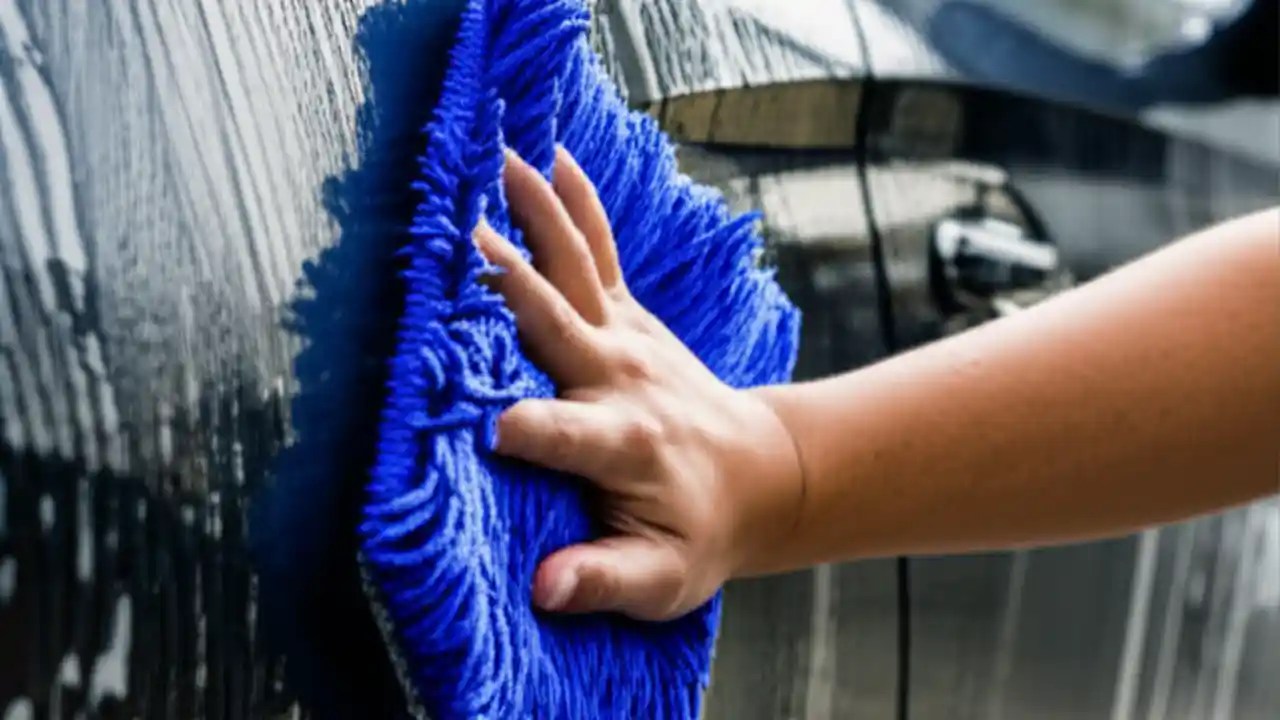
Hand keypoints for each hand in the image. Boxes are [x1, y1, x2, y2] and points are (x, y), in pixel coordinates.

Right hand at [477, 147, 803, 621]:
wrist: (760, 474)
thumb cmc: (700, 532)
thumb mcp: (663, 579)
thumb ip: (606, 580)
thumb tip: (547, 588)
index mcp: (622, 446)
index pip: (562, 435)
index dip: (523, 429)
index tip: (482, 419)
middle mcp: (620, 379)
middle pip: (556, 325)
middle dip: (508, 284)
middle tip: (459, 236)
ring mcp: (625, 340)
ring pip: (574, 270)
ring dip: (537, 216)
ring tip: (497, 161)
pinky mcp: (629, 319)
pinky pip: (603, 253)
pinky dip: (577, 204)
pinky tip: (549, 157)